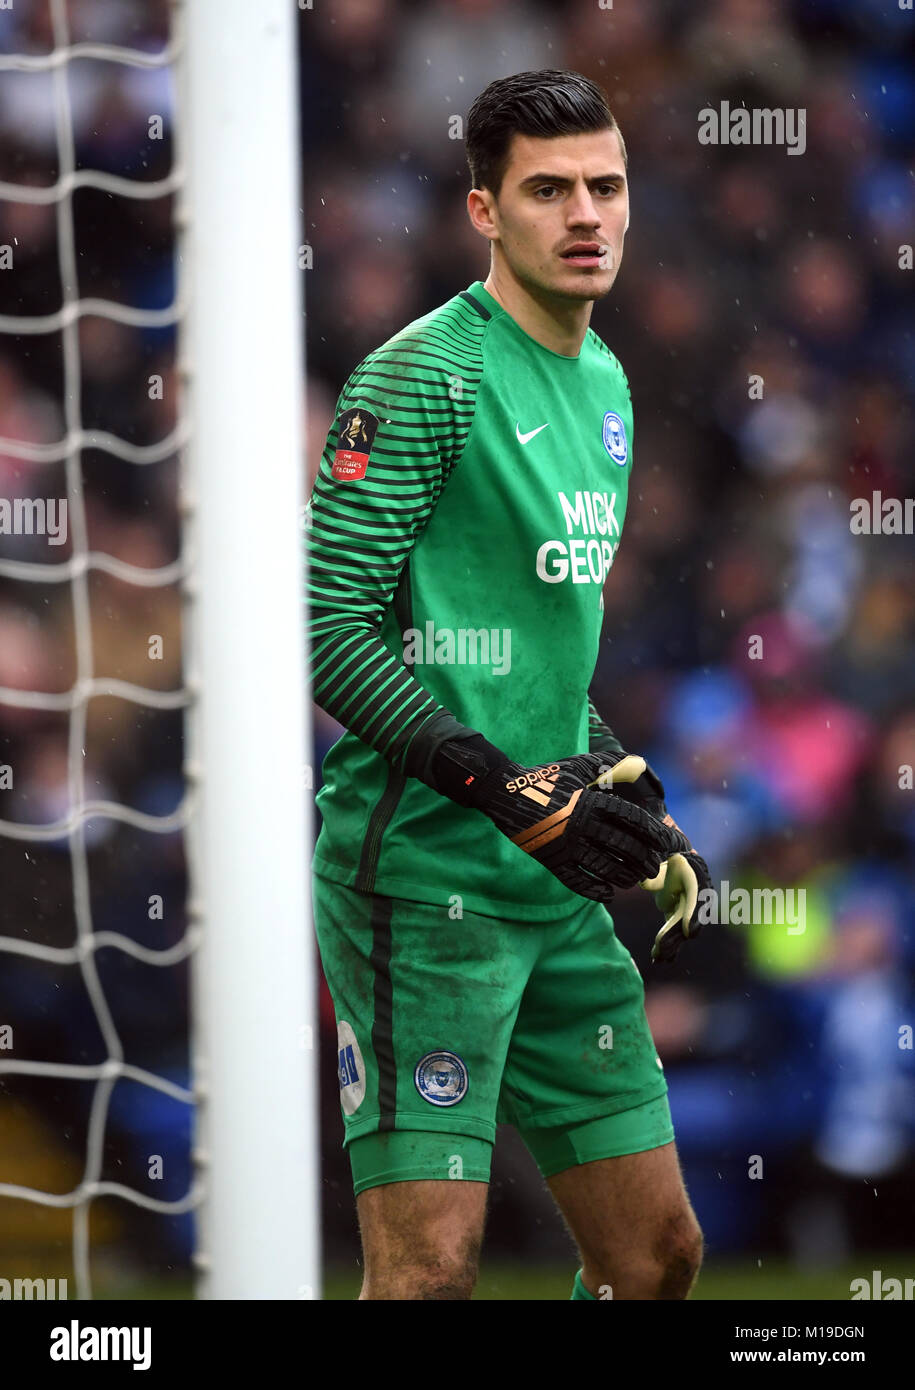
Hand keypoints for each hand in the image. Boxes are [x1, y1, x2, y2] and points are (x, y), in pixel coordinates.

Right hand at [433, 742, 682, 901]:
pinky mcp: (549, 859)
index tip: (673, 844)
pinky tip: (607, 893)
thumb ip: (611, 765)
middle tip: (654, 867)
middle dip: (646, 860)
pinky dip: (594, 889)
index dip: (658, 835)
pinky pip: (576, 881)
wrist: (505, 791)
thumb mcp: (579, 765)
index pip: (635, 821)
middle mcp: (582, 824)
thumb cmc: (547, 777)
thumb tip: (640, 764)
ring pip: (604, 867)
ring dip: (625, 877)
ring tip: (634, 880)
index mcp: (592, 801)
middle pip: (624, 847)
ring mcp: (565, 844)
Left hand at [592, 754, 711, 960]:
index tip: (690, 925)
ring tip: (664, 955)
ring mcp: (675, 879)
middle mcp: (682, 864)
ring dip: (676, 935)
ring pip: (683, 912)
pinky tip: (659, 955)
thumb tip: (641, 783)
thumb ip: (631, 777)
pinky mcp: (665, 891)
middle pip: (694, 899)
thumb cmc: (623, 790)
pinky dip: (668, 936)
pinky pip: (671, 918)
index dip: (697, 900)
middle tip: (676, 944)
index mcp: (678, 844)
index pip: (697, 874)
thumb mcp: (628, 783)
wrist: (616, 802)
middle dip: (687, 923)